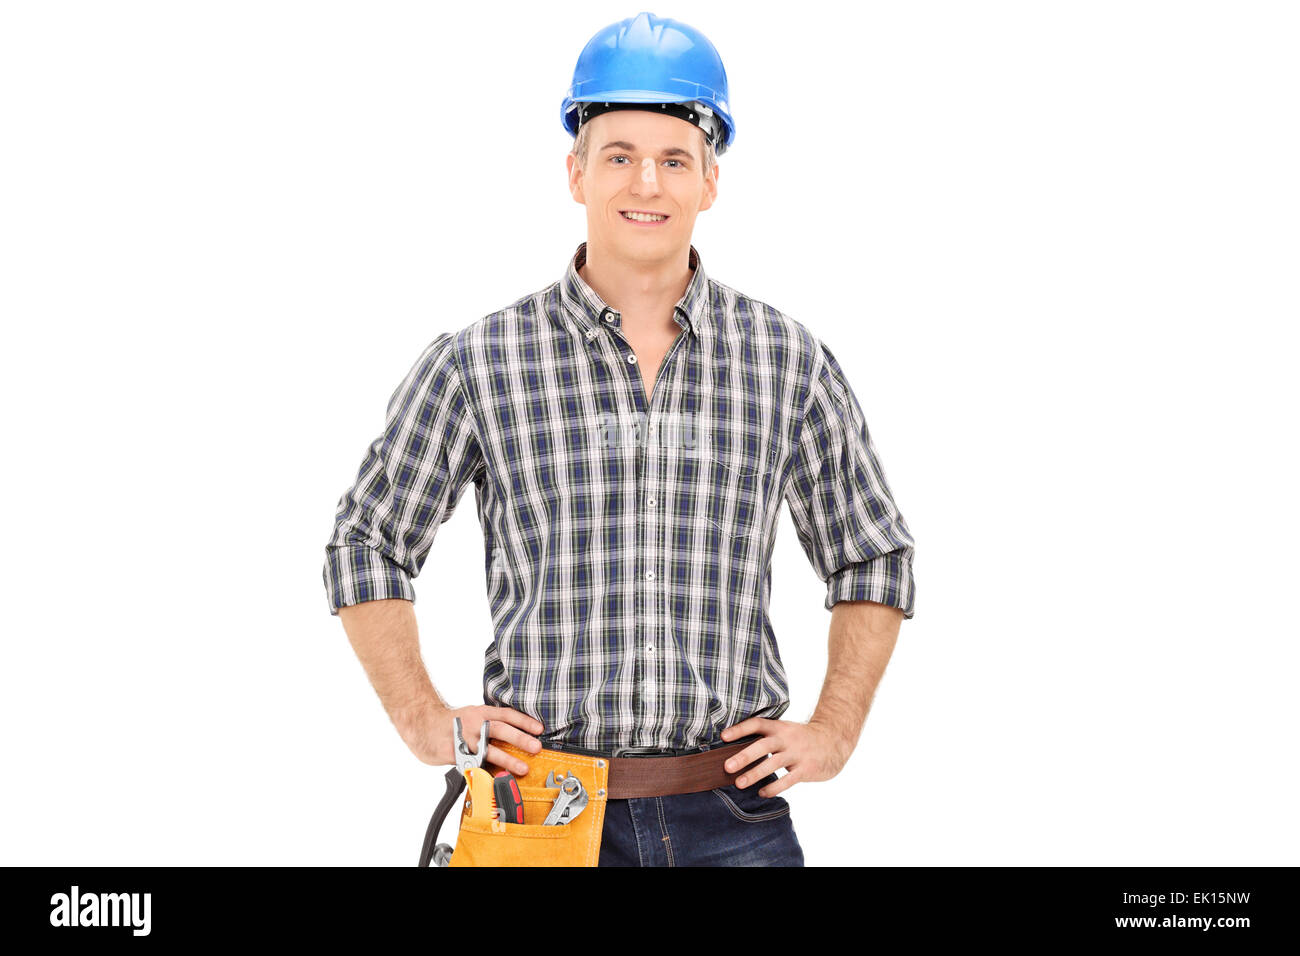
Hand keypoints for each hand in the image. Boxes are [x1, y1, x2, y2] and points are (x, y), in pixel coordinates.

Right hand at [404, 704, 544, 775]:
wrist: (422, 725)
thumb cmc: (451, 723)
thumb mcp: (473, 715)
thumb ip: (491, 723)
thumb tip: (516, 734)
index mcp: (480, 712)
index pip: (506, 714)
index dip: (524, 721)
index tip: (539, 729)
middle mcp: (474, 724)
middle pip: (500, 729)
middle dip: (520, 738)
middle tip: (536, 747)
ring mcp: (464, 739)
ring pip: (488, 749)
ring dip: (507, 759)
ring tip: (522, 768)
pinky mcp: (454, 754)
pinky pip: (473, 765)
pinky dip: (486, 773)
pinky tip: (497, 779)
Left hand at [719, 717, 850, 797]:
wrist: (833, 741)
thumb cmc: (800, 739)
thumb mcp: (785, 731)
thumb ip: (766, 738)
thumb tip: (735, 751)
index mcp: (779, 727)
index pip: (757, 724)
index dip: (740, 729)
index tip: (723, 737)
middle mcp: (786, 739)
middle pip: (763, 746)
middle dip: (744, 756)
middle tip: (727, 767)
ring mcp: (797, 754)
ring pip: (773, 764)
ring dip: (755, 774)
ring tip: (739, 783)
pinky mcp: (806, 769)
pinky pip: (788, 780)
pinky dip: (774, 787)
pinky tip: (762, 793)